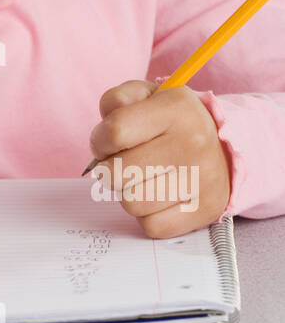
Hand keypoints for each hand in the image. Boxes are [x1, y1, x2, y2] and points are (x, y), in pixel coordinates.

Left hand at [88, 80, 231, 236]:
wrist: (223, 148)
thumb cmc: (173, 123)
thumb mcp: (147, 96)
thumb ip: (117, 100)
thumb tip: (105, 132)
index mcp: (177, 108)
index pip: (115, 132)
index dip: (99, 140)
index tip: (106, 142)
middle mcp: (194, 142)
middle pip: (118, 174)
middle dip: (111, 170)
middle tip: (123, 163)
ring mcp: (203, 179)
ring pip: (132, 203)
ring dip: (129, 193)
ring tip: (144, 179)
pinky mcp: (206, 210)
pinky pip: (152, 226)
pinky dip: (148, 215)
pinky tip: (159, 197)